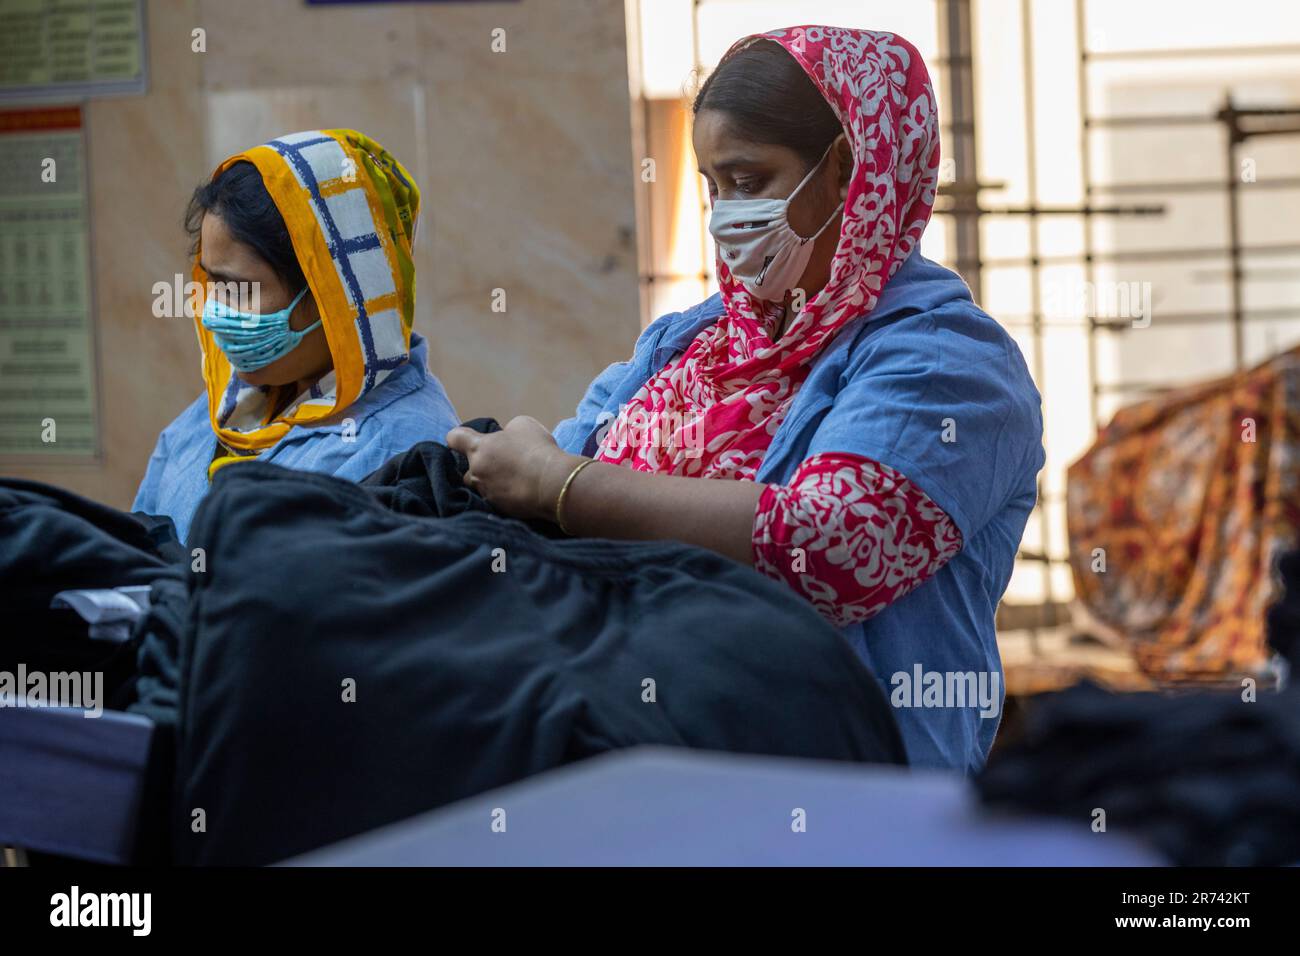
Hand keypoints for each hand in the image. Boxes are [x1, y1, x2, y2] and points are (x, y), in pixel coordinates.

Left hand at [445, 416, 582, 521]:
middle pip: (467, 469)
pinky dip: (505, 495)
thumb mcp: (523, 425)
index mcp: (479, 448)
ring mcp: (486, 492)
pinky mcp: (498, 509)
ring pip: (482, 486)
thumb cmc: (537, 450)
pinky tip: (522, 491)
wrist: (552, 484)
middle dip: (480, 466)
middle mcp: (476, 471)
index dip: (457, 437)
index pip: (454, 438)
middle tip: (501, 463)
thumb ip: (507, 430)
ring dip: (492, 482)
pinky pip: (497, 500)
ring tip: (514, 479)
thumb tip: (505, 437)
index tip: (464, 440)